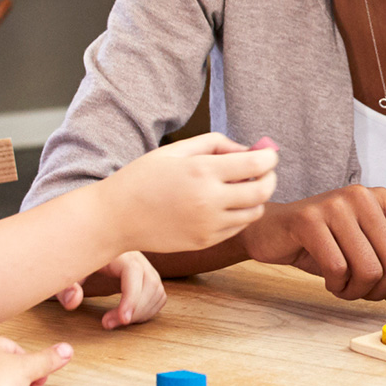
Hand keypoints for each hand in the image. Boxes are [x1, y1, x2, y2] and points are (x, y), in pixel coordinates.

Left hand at [54, 250, 165, 329]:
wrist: (80, 249)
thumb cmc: (73, 261)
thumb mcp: (64, 273)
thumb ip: (65, 287)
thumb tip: (74, 301)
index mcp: (116, 253)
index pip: (134, 272)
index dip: (132, 297)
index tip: (122, 320)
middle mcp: (135, 256)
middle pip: (151, 283)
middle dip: (136, 310)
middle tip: (109, 324)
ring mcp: (144, 265)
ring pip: (157, 290)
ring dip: (142, 312)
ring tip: (116, 321)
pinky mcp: (147, 275)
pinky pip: (158, 294)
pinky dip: (148, 310)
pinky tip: (127, 316)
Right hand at [101, 132, 278, 254]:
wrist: (115, 218)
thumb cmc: (143, 178)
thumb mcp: (176, 150)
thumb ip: (215, 144)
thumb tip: (246, 149)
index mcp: (202, 172)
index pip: (257, 164)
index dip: (270, 156)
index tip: (268, 153)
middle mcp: (209, 201)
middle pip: (263, 190)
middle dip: (270, 177)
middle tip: (263, 171)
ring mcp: (208, 225)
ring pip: (254, 212)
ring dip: (256, 198)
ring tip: (242, 187)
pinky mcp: (205, 241)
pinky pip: (237, 227)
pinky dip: (240, 214)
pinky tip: (226, 204)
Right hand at [238, 186, 385, 319]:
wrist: (271, 232)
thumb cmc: (322, 245)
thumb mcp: (364, 262)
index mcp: (385, 201)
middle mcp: (364, 196)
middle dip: (381, 290)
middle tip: (362, 292)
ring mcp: (337, 204)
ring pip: (369, 269)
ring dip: (356, 291)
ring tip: (343, 286)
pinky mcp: (310, 219)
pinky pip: (338, 269)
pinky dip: (337, 286)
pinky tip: (329, 281)